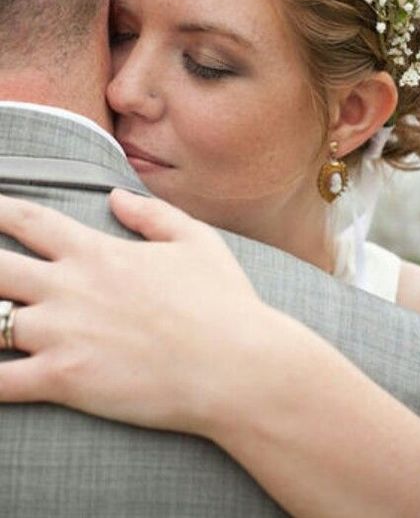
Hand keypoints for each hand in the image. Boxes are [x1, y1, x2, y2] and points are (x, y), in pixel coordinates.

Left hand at [0, 190, 263, 433]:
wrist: (235, 365)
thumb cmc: (222, 302)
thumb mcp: (195, 240)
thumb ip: (151, 213)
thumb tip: (115, 197)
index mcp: (96, 252)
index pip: (28, 220)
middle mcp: (69, 287)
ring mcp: (61, 334)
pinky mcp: (64, 380)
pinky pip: (1, 382)